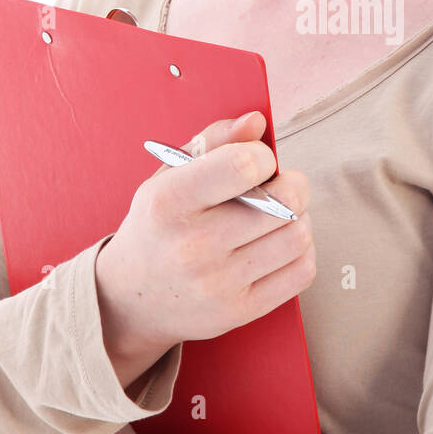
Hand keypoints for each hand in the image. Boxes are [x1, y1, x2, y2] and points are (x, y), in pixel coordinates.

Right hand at [94, 110, 314, 356]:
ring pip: (298, 236)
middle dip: (292, 185)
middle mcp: (193, 245)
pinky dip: (301, 252)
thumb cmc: (158, 225)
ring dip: (299, 218)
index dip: (262, 156)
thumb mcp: (168, 175)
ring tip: (277, 216)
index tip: (255, 162)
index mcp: (170, 202)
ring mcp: (217, 283)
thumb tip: (257, 122)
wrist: (130, 298)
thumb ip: (214, 140)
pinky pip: (301, 272)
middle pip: (285, 202)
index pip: (244, 165)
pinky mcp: (239, 311)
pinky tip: (278, 245)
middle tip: (277, 187)